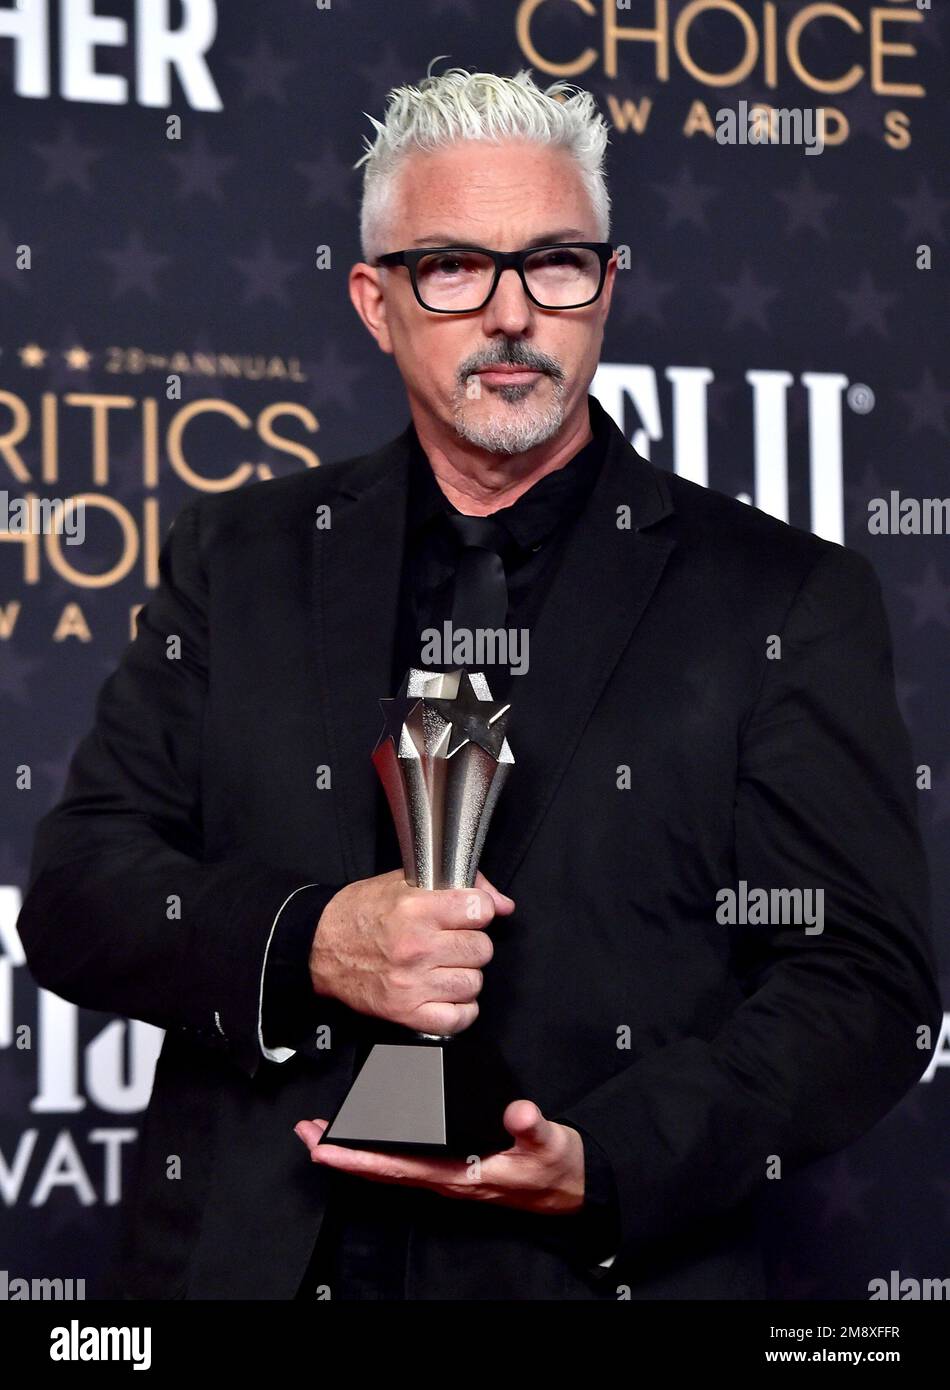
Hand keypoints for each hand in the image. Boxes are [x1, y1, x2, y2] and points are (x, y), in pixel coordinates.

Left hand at [293, 1099, 585, 1215]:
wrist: (571, 1187)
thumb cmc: (555, 1170)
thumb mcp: (549, 1145)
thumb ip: (532, 1128)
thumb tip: (516, 1111)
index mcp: (459, 1174)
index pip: (398, 1167)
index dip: (358, 1158)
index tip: (324, 1147)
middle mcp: (446, 1176)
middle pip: (382, 1169)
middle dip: (342, 1153)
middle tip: (307, 1133)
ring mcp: (448, 1172)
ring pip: (390, 1164)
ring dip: (355, 1150)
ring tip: (324, 1134)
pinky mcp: (454, 1164)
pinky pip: (406, 1158)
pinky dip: (379, 1147)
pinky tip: (368, 1136)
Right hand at [309, 869, 514, 1035]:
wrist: (319, 947)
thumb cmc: (361, 912)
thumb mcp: (404, 884)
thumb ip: (458, 888)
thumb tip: (502, 904)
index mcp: (415, 909)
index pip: (478, 910)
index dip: (479, 910)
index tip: (469, 913)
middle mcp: (416, 947)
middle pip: (481, 948)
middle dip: (471, 942)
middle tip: (451, 940)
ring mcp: (413, 984)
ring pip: (474, 982)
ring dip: (464, 974)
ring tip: (444, 965)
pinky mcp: (406, 1013)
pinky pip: (459, 1018)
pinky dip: (461, 1008)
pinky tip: (447, 992)